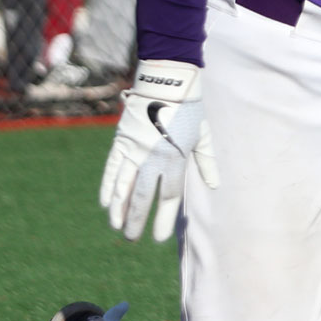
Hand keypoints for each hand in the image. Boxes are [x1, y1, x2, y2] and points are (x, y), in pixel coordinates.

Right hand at [100, 60, 217, 241]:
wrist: (166, 81)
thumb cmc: (189, 108)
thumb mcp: (204, 135)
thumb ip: (207, 162)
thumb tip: (214, 185)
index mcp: (177, 159)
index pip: (169, 197)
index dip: (163, 219)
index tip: (158, 237)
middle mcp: (154, 159)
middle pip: (143, 197)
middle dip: (136, 220)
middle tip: (131, 238)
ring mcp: (135, 150)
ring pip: (124, 186)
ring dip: (119, 208)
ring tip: (116, 226)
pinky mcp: (122, 140)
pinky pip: (112, 168)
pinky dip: (108, 186)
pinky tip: (106, 203)